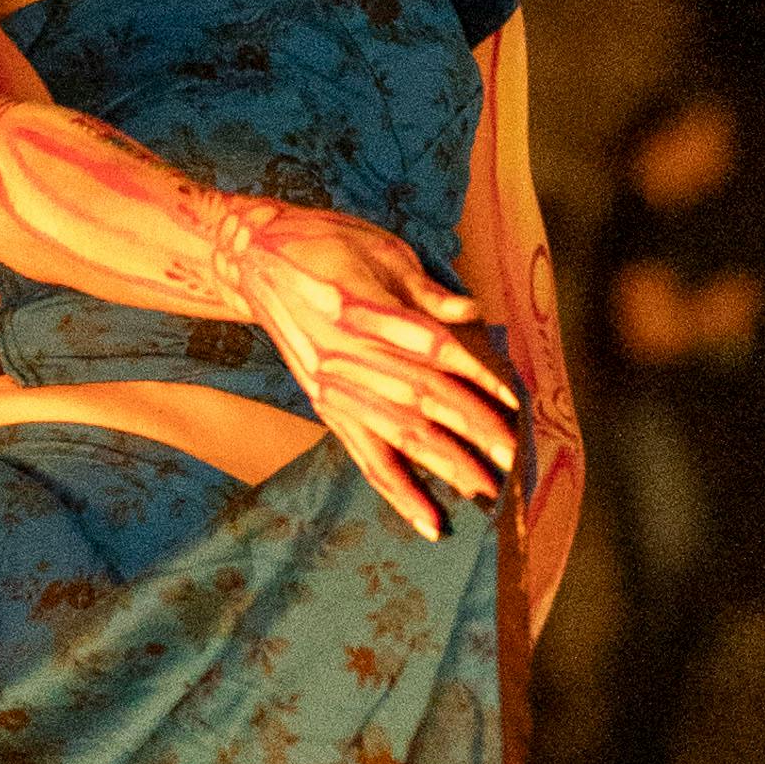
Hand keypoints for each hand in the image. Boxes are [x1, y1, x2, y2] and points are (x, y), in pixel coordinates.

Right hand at [214, 197, 520, 538]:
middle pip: (419, 399)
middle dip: (470, 431)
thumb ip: (422, 289)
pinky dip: (398, 491)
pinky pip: (365, 456)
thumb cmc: (322, 243)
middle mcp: (345, 355)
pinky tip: (427, 520)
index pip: (430, 346)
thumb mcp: (376, 248)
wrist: (253, 260)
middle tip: (511, 459)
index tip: (511, 398)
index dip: (473, 373)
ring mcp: (333, 387)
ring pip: (396, 435)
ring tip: (482, 492)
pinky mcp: (325, 407)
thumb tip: (469, 312)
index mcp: (360, 307)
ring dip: (442, 467)